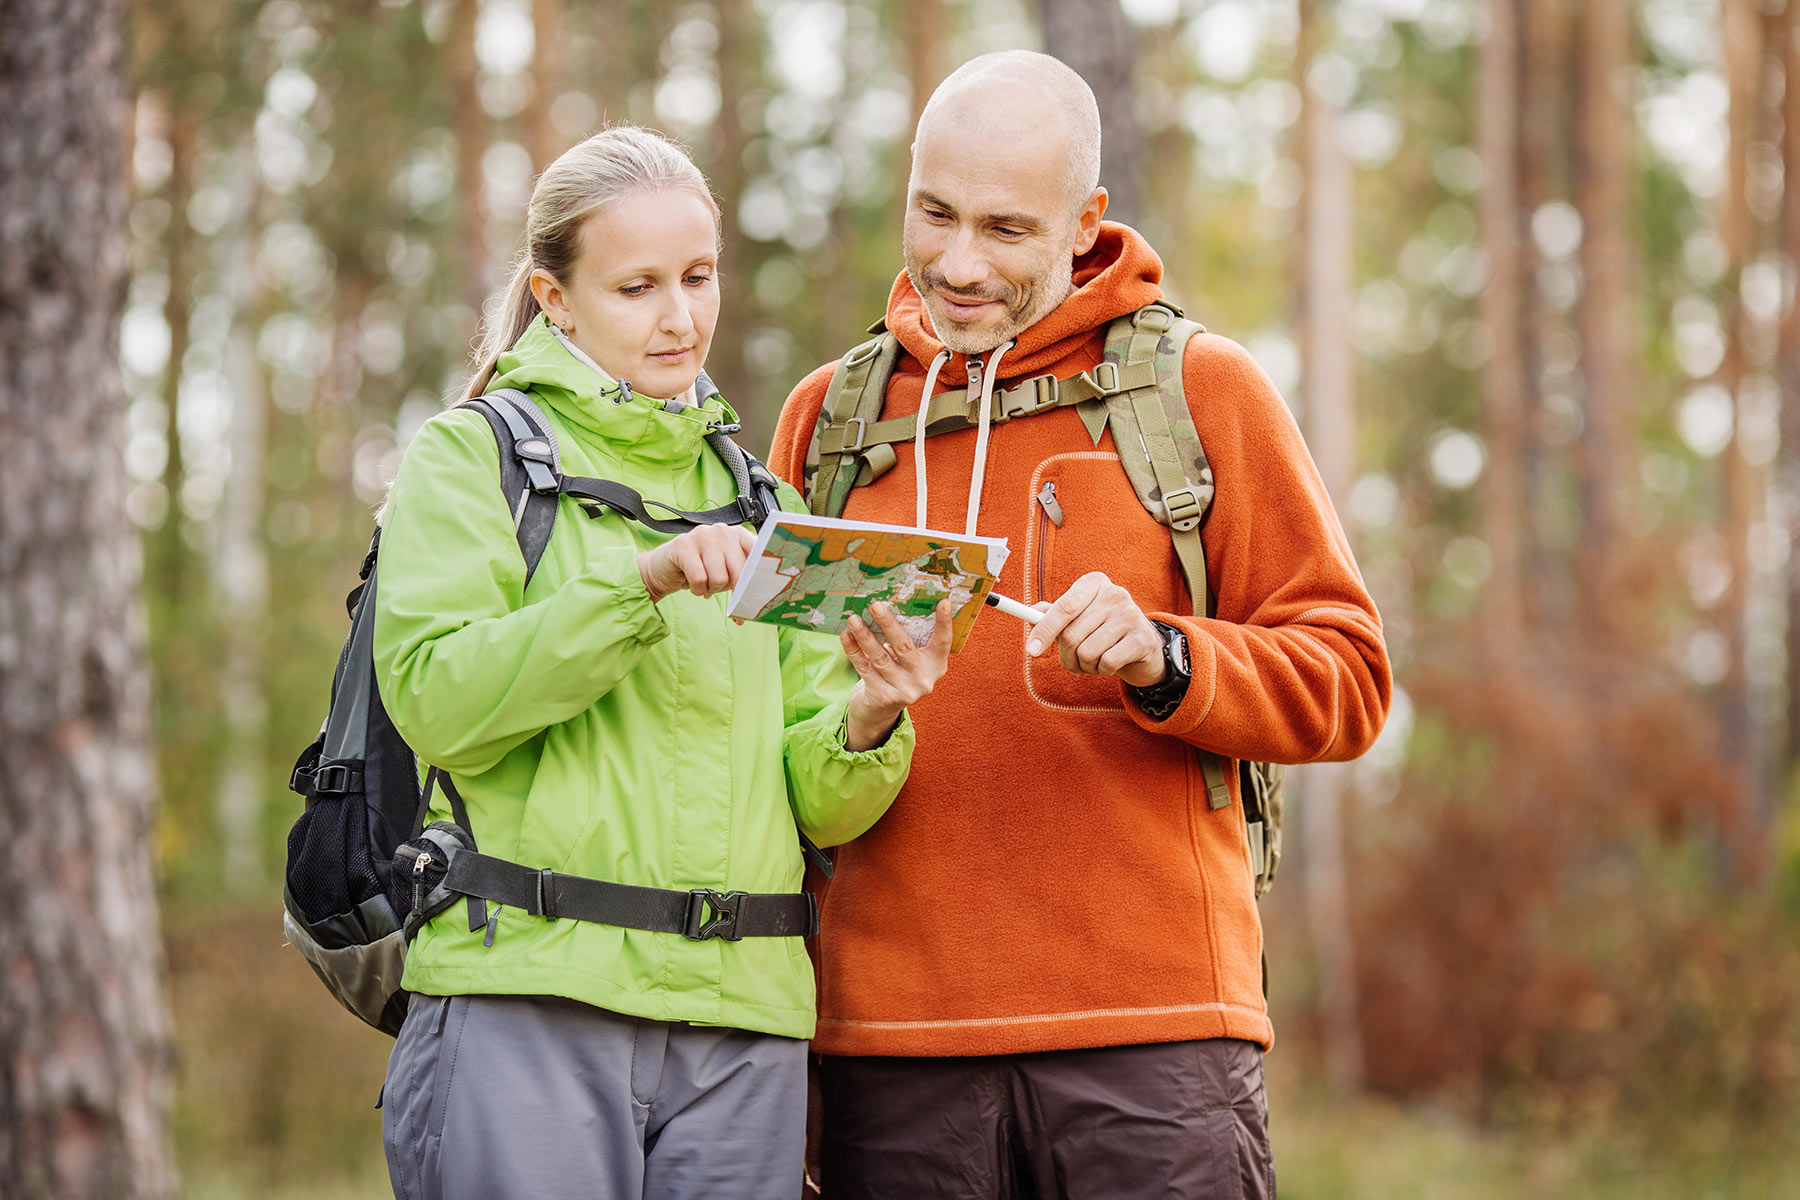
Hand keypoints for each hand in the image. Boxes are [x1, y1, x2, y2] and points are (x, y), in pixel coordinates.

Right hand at [637, 524, 756, 602]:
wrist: (664, 568)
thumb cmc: (702, 569)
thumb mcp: (727, 572)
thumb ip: (745, 579)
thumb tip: (759, 605)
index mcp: (739, 534)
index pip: (759, 553)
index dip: (762, 574)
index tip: (763, 592)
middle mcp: (723, 531)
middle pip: (740, 571)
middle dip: (731, 588)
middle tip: (719, 587)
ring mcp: (702, 535)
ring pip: (719, 578)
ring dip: (711, 589)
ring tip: (704, 582)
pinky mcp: (683, 545)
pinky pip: (699, 579)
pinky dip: (697, 589)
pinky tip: (692, 583)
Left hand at [842, 601, 952, 750]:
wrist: (883, 707)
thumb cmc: (900, 670)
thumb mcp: (914, 659)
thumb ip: (913, 639)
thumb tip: (896, 604)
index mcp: (936, 665)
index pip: (943, 642)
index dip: (945, 623)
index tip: (944, 602)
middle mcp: (923, 679)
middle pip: (905, 647)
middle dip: (888, 624)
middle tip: (875, 605)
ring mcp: (903, 690)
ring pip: (880, 658)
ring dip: (865, 636)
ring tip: (853, 618)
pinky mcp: (882, 696)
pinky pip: (864, 668)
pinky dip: (853, 651)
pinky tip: (846, 636)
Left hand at [1026, 571, 1165, 686]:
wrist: (1144, 647)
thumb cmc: (1103, 630)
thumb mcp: (1078, 618)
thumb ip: (1053, 615)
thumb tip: (1030, 613)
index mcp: (1094, 583)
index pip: (1064, 607)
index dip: (1045, 630)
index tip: (1031, 650)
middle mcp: (1114, 594)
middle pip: (1072, 635)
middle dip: (1067, 657)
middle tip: (1072, 664)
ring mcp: (1131, 615)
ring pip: (1087, 653)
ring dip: (1086, 666)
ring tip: (1095, 662)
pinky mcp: (1142, 639)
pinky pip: (1107, 662)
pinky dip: (1103, 670)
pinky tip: (1111, 665)